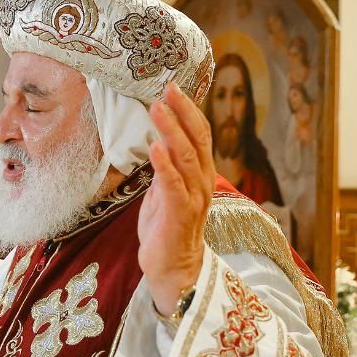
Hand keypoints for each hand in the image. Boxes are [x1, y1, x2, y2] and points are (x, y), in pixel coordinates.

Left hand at [138, 83, 213, 314]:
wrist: (173, 268)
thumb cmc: (166, 229)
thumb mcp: (164, 191)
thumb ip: (165, 168)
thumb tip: (157, 142)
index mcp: (199, 174)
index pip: (198, 135)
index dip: (188, 111)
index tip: (173, 88)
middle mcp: (201, 182)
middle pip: (197, 139)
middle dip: (183, 112)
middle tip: (168, 88)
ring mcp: (193, 198)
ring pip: (186, 157)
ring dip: (171, 130)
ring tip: (157, 108)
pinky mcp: (179, 214)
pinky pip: (173, 185)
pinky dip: (164, 164)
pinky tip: (155, 147)